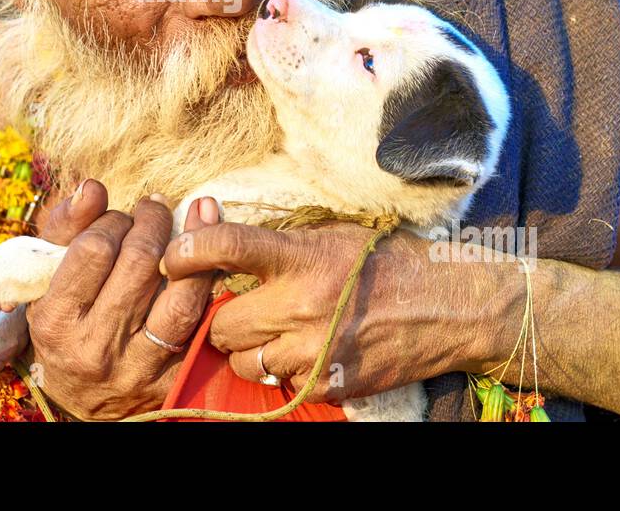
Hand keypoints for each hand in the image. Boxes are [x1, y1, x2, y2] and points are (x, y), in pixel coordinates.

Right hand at [24, 181, 218, 419]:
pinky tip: (212, 256)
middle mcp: (94, 348)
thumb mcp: (47, 278)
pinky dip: (210, 283)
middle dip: (153, 223)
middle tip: (153, 210)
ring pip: (181, 298)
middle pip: (140, 264)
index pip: (95, 248)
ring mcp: (136, 368)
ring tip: (196, 215)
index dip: (113, 220)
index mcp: (56, 320)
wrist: (80, 398)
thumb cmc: (64, 321)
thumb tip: (92, 187)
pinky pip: (201, 324)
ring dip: (194, 245)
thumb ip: (66, 228)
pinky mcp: (170, 380)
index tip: (118, 217)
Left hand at [162, 220, 490, 401]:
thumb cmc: (383, 261)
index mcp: (302, 257)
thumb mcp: (330, 235)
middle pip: (221, 322)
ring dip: (245, 349)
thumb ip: (276, 244)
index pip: (227, 246)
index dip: (188, 250)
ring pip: (242, 361)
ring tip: (268, 333)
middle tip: (239, 306)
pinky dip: (278, 371)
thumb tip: (215, 237)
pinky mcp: (327, 384)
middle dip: (221, 316)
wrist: (447, 306)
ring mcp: (315, 351)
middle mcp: (303, 304)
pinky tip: (299, 351)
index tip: (172, 256)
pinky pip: (276, 384)